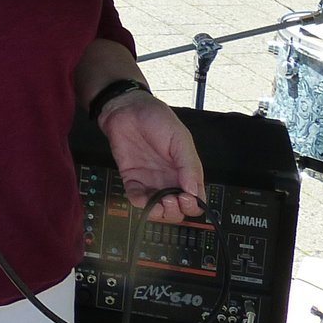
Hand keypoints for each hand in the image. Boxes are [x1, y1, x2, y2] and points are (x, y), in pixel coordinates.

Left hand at [98, 92, 204, 223]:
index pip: (196, 199)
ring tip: (158, 202)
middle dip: (177, 211)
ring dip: (159, 212)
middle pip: (178, 209)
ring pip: (158, 209)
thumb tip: (194, 191)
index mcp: (186, 171)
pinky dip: (139, 203)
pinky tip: (141, 197)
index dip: (194, 205)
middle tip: (172, 200)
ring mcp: (151, 181)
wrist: (127, 109)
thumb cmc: (156, 118)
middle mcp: (169, 179)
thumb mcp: (180, 138)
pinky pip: (137, 199)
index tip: (187, 198)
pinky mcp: (132, 179)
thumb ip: (189, 165)